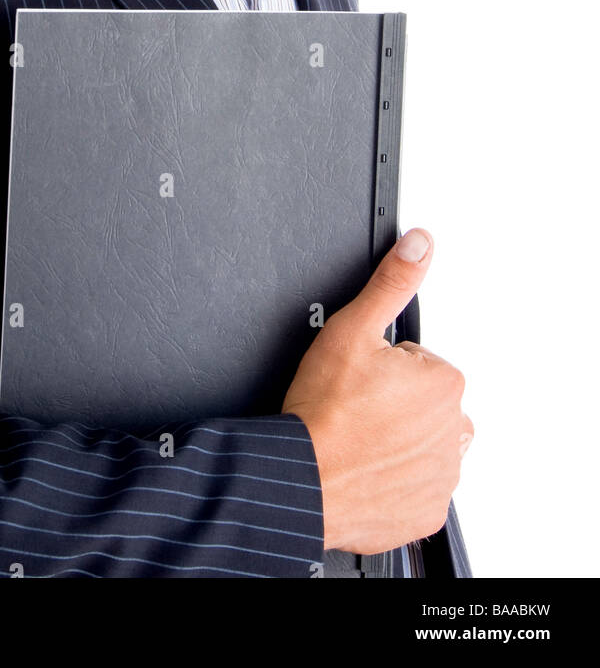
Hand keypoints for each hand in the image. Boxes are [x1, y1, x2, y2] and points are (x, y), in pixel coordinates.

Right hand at [282, 228, 472, 553]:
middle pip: (423, 405)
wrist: (302, 482)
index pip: (418, 365)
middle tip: (355, 409)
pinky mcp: (427, 512)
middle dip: (394, 405)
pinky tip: (366, 469)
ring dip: (396, 441)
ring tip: (357, 439)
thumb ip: (391, 282)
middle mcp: (454, 430)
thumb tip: (419, 244)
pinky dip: (394, 480)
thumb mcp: (351, 328)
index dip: (383, 369)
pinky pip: (416, 487)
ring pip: (420, 444)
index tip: (359, 382)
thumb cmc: (323, 413)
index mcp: (443, 384)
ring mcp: (442, 475)